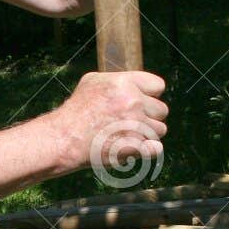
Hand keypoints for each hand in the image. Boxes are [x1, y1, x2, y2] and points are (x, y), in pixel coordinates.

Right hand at [49, 70, 167, 175]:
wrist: (66, 138)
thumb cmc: (77, 110)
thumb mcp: (93, 82)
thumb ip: (119, 80)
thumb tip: (136, 82)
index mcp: (125, 83)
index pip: (158, 86)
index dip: (150, 94)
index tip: (141, 102)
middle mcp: (133, 102)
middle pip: (162, 109)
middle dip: (149, 115)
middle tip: (132, 121)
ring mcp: (135, 125)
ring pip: (160, 129)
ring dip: (147, 133)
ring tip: (128, 134)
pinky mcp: (134, 146)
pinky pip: (156, 148)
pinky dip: (150, 149)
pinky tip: (140, 148)